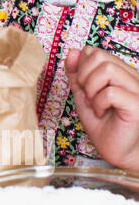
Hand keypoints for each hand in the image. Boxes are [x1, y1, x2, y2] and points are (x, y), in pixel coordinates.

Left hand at [66, 47, 138, 174]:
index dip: (81, 67)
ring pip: (107, 70)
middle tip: (88, 96)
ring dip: (92, 89)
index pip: (95, 52)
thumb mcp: (84, 96)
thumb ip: (77, 75)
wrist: (118, 152)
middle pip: (100, 56)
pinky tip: (102, 113)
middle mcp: (131, 76)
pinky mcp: (136, 104)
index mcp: (120, 72)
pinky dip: (99, 103)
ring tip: (95, 105)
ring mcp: (136, 89)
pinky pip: (111, 92)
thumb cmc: (104, 126)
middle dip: (84, 76)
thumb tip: (72, 52)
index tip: (82, 87)